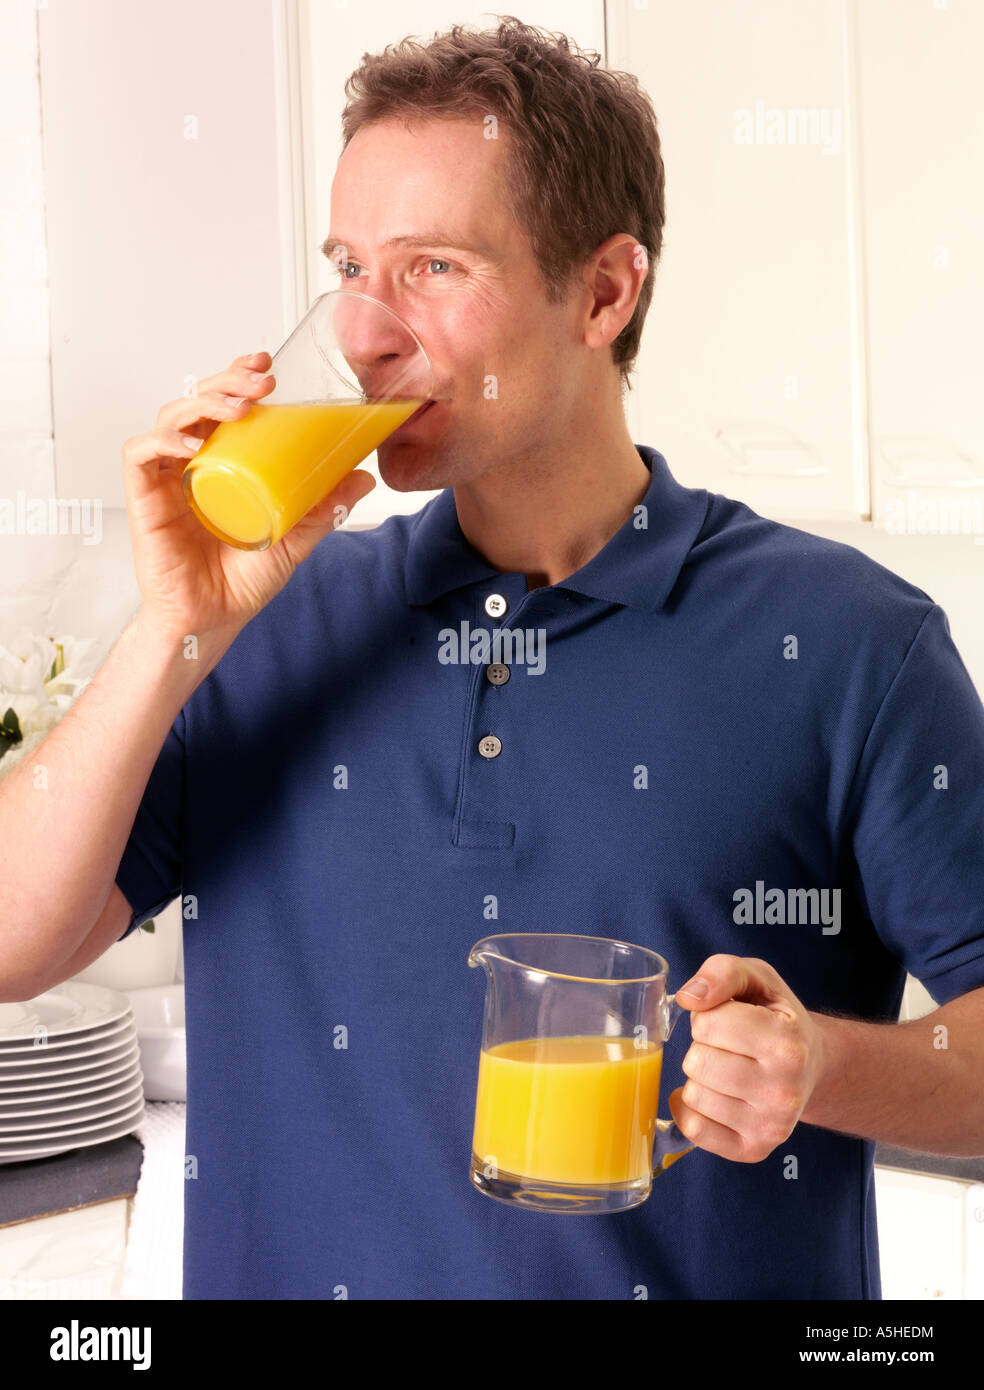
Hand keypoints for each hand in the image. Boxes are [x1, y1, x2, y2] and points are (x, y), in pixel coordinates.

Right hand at [121, 350, 375, 642]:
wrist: (214, 619)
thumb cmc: (244, 580)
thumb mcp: (295, 537)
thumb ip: (324, 508)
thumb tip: (364, 477)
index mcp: (223, 461)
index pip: (224, 404)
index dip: (238, 376)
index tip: (266, 364)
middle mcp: (192, 462)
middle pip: (199, 401)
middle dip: (227, 380)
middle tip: (262, 380)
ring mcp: (166, 478)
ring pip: (171, 417)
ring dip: (203, 403)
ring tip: (239, 407)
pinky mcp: (144, 499)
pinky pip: (140, 455)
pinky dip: (162, 441)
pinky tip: (192, 446)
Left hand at [668, 955, 825, 1161]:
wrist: (813, 1065)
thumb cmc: (776, 1017)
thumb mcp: (757, 978)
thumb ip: (722, 972)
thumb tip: (688, 997)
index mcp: (787, 1043)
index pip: (706, 1023)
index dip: (709, 1015)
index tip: (730, 1019)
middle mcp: (784, 1090)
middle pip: (697, 1062)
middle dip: (703, 1047)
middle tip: (729, 1047)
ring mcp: (771, 1126)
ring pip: (693, 1095)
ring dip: (700, 1077)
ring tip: (728, 1069)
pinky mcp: (754, 1150)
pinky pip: (694, 1129)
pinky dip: (690, 1109)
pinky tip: (712, 1095)